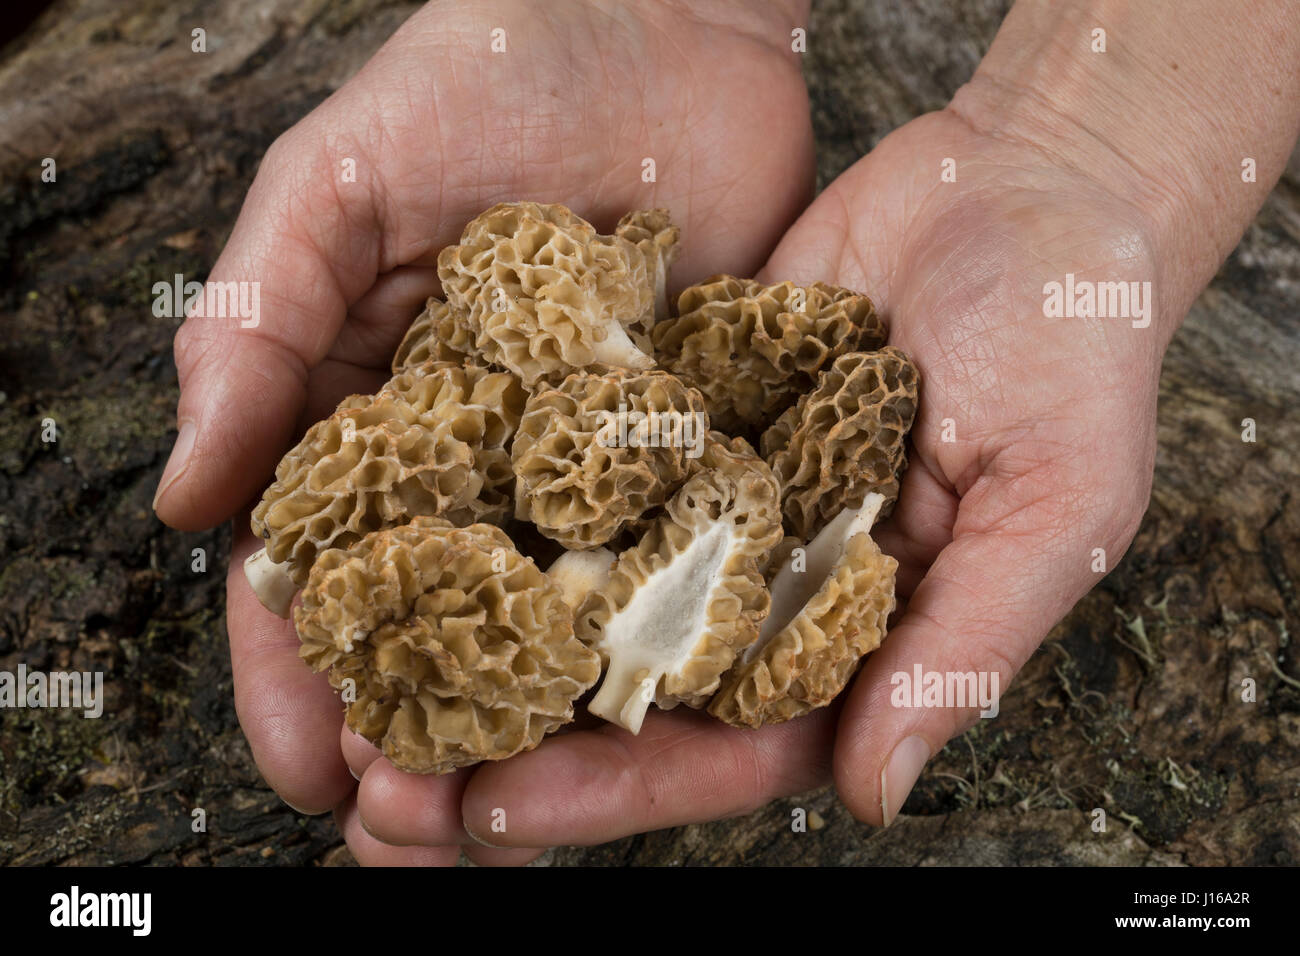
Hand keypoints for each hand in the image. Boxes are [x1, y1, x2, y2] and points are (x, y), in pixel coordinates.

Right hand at [152, 0, 813, 863]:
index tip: (307, 768)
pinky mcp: (688, 446)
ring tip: (516, 819)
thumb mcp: (340, 179)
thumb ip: (258, 324)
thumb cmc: (490, 71)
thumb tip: (185, 497)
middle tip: (413, 827)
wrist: (668, 19)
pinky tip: (643, 722)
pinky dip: (648, 643)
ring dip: (522, 726)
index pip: (315, 569)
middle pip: (428, 624)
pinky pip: (664, 561)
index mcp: (371, 408)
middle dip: (411, 729)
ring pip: (542, 622)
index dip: (298, 676)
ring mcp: (584, 462)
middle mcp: (474, 456)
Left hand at [457, 108, 1163, 846]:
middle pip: (633, 678)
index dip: (626, 782)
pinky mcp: (675, 407)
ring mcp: (715, 491)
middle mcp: (771, 576)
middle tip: (390, 775)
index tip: (508, 807)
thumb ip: (962, 648)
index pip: (733, 737)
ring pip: (588, 576)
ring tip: (368, 667)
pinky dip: (510, 489)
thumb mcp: (1052, 504)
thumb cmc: (1074, 350)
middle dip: (522, 731)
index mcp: (857, 631)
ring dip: (487, 625)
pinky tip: (415, 513)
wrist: (1027, 189)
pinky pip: (586, 458)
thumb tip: (876, 795)